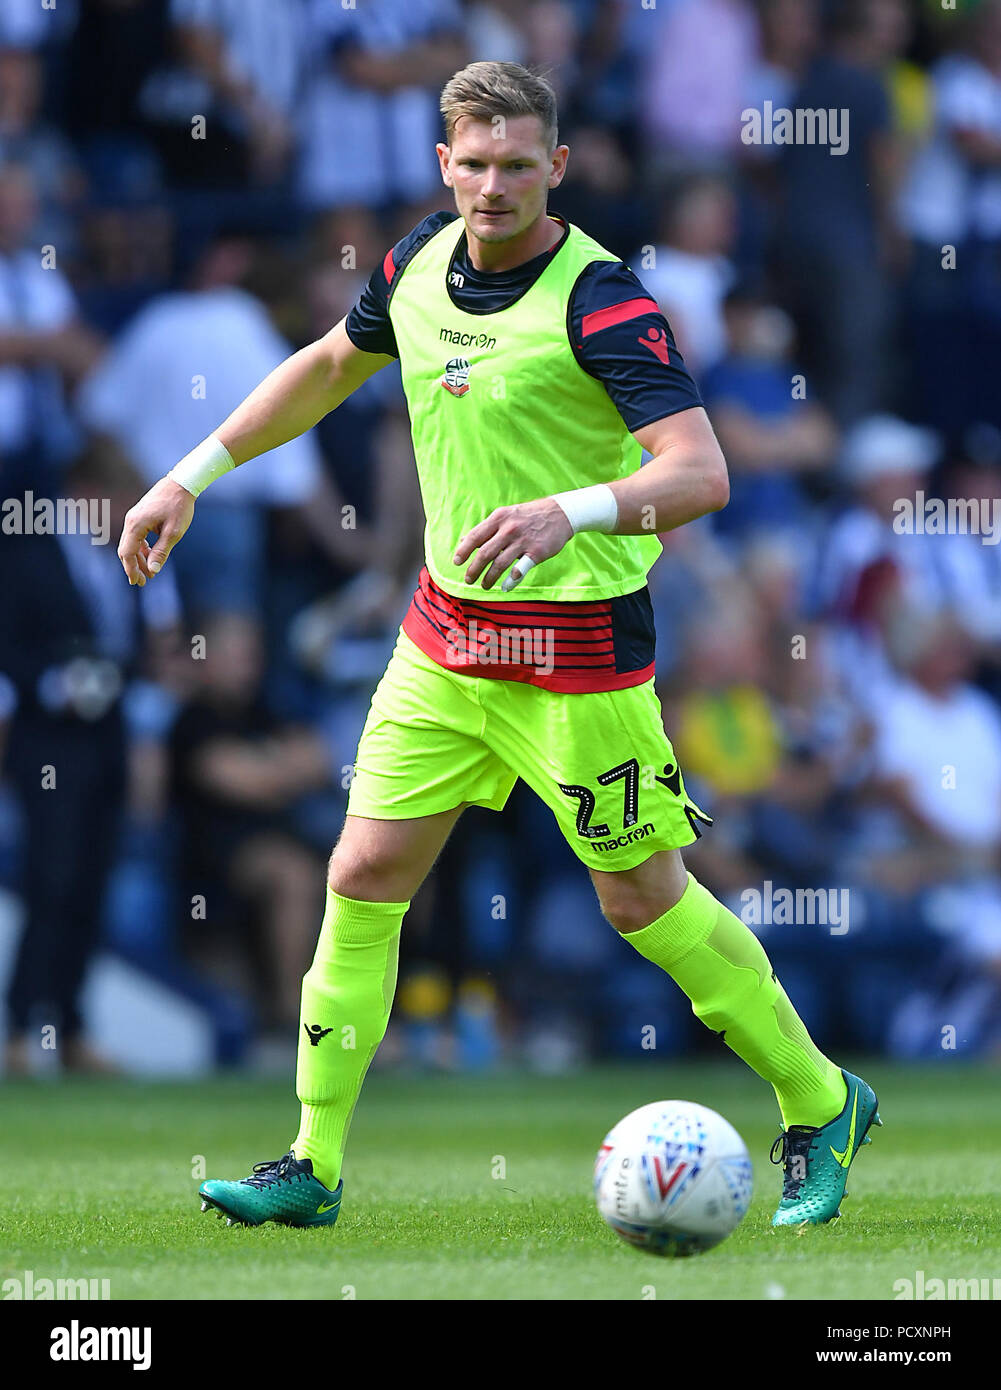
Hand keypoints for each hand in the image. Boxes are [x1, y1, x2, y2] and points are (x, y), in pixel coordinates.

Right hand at [117, 476, 194, 585]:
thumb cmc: (179, 506)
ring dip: (139, 558)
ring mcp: (134, 517)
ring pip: (131, 543)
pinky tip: (151, 556)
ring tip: (150, 573)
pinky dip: (142, 548)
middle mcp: (131, 521)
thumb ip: (161, 552)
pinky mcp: (140, 515)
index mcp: (136, 525)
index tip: (137, 582)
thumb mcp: (173, 532)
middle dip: (133, 567)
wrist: (181, 483)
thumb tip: (152, 570)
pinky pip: (136, 536)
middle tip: (143, 582)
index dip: (131, 569)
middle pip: (126, 549)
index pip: (127, 553)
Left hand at [452, 498, 572, 590]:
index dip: (463, 550)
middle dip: (474, 569)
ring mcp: (523, 541)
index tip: (456, 562)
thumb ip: (486, 529)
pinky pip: (520, 570)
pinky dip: (510, 581)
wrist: (561, 513)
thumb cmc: (529, 516)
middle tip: (468, 579)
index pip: (475, 536)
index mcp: (499, 518)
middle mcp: (509, 529)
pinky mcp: (537, 552)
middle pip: (485, 553)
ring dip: (489, 578)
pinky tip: (504, 587)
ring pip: (500, 564)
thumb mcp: (506, 515)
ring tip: (484, 586)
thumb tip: (464, 541)